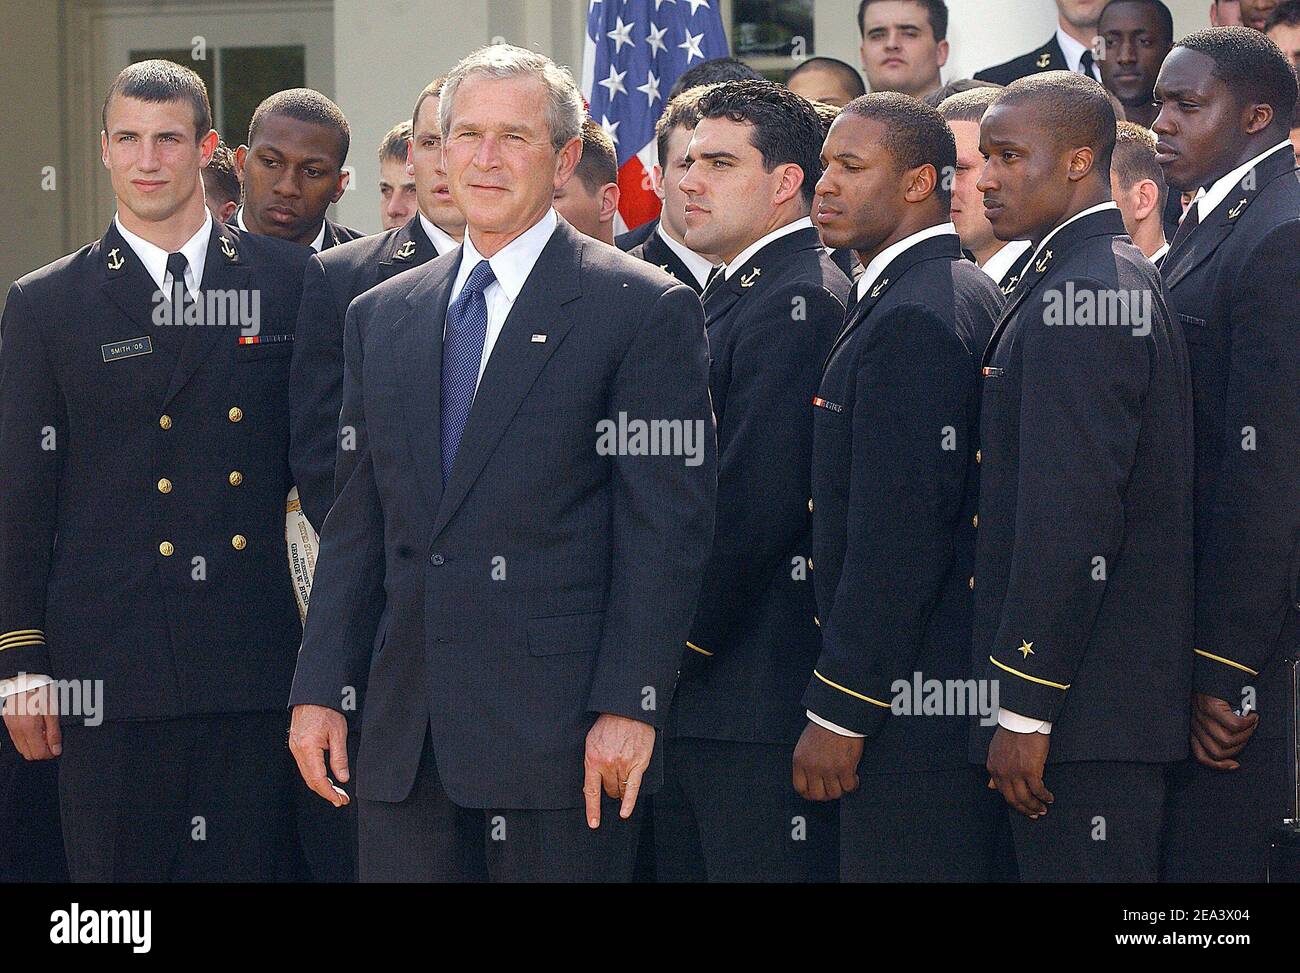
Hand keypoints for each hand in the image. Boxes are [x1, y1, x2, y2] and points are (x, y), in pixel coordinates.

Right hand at [2, 684, 61, 759]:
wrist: (25, 679)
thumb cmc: (41, 692)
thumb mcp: (53, 711)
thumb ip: (54, 733)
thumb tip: (56, 750)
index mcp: (30, 728)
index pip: (38, 753)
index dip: (50, 754)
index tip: (57, 749)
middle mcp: (17, 730)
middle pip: (29, 754)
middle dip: (42, 751)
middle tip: (52, 742)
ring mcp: (11, 727)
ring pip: (21, 748)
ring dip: (34, 746)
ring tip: (44, 734)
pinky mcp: (8, 723)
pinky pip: (16, 739)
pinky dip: (26, 739)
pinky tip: (35, 730)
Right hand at [288, 704, 350, 806]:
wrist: (313, 696)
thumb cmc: (326, 710)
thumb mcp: (339, 733)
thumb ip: (339, 758)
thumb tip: (342, 778)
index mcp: (308, 748)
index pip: (318, 779)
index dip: (329, 792)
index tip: (339, 800)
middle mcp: (298, 751)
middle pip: (311, 780)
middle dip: (326, 792)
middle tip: (341, 799)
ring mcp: (295, 748)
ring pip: (307, 775)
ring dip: (321, 786)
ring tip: (336, 792)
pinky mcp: (296, 746)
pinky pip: (305, 767)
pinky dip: (315, 776)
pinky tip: (326, 779)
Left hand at [583, 713, 654, 828]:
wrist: (628, 711)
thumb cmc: (609, 724)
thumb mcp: (592, 741)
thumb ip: (591, 761)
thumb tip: (592, 780)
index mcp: (593, 759)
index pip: (591, 791)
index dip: (592, 809)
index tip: (593, 822)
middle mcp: (607, 765)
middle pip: (608, 790)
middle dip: (610, 789)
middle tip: (613, 778)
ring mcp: (623, 765)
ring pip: (620, 789)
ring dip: (620, 789)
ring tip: (622, 777)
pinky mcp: (638, 764)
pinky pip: (633, 789)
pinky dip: (629, 802)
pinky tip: (625, 812)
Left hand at [793, 720, 861, 800]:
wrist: (838, 715)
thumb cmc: (823, 728)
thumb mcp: (805, 745)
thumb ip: (806, 763)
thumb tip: (813, 782)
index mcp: (799, 761)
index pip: (800, 788)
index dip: (809, 793)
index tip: (818, 791)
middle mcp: (812, 767)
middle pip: (817, 795)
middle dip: (826, 795)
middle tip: (833, 787)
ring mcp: (828, 768)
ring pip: (835, 793)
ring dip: (841, 789)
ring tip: (844, 779)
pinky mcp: (845, 767)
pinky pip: (849, 787)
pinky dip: (853, 784)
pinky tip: (854, 776)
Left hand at [986, 725, 1052, 818]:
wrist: (1021, 720)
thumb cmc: (1011, 732)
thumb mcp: (995, 751)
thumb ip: (994, 769)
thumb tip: (991, 786)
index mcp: (993, 768)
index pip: (1002, 792)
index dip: (1013, 802)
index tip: (1022, 807)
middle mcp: (1002, 773)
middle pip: (1013, 799)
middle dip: (1025, 809)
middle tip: (1034, 814)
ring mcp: (1016, 773)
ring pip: (1025, 798)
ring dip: (1035, 806)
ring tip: (1043, 809)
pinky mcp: (1030, 770)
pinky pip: (1038, 790)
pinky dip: (1044, 796)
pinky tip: (1049, 798)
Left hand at [1190, 692, 1257, 769]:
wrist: (1212, 671)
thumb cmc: (1214, 696)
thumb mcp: (1209, 717)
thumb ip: (1215, 732)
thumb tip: (1233, 750)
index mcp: (1194, 731)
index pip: (1202, 756)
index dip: (1219, 765)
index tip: (1235, 765)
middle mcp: (1196, 725)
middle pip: (1218, 752)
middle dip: (1239, 747)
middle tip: (1248, 735)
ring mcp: (1202, 716)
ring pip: (1227, 741)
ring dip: (1245, 735)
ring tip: (1251, 725)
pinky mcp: (1211, 707)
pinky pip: (1234, 725)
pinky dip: (1247, 724)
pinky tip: (1251, 717)